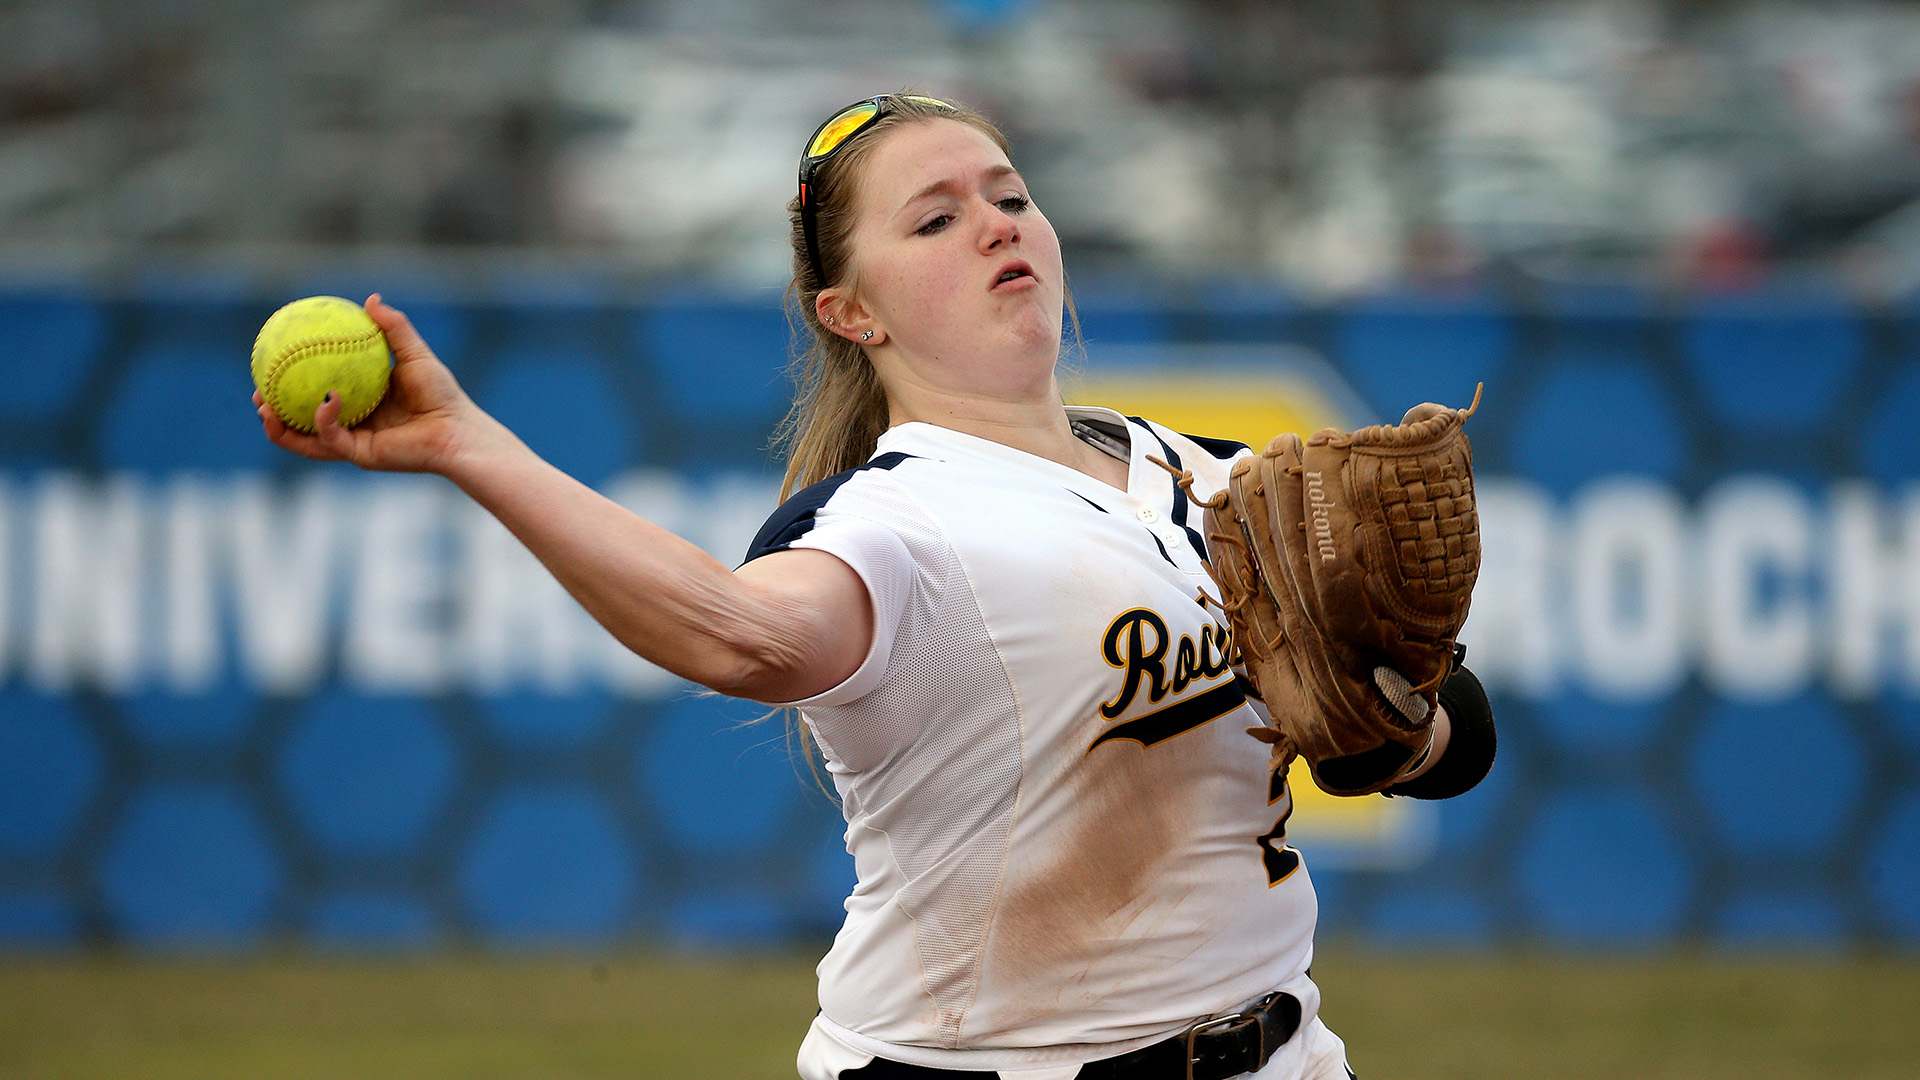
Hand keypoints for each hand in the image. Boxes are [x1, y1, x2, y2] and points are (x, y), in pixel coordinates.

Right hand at [254, 294, 515, 474]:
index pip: (315, 392)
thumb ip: (393, 328)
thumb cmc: (441, 393)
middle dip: (273, 411)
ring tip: (264, 407)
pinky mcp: (360, 455)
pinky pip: (331, 438)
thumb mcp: (413, 354)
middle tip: (257, 391)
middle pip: (300, 421)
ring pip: (305, 439)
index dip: (290, 383)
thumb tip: (370, 299)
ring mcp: (354, 442)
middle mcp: (352, 424)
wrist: (458, 429)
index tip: (271, 362)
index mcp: (359, 402)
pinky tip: (323, 400)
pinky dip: (322, 420)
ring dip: (280, 427)